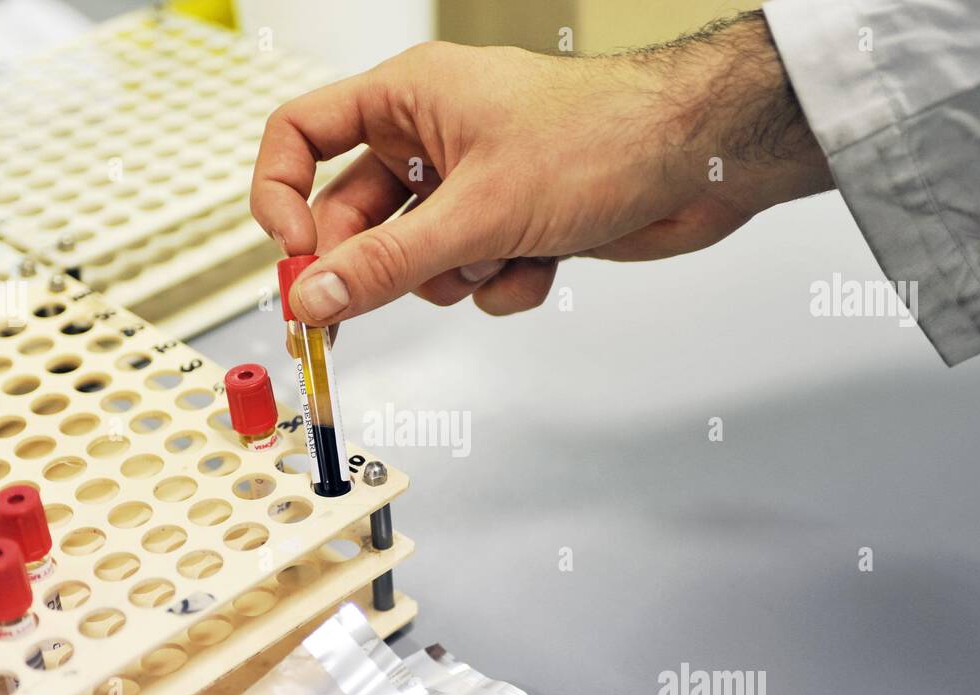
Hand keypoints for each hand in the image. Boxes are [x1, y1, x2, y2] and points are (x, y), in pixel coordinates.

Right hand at [251, 12, 832, 324]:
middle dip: (374, 266)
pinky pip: (471, 274)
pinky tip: (541, 261)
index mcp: (407, 100)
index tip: (290, 256)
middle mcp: (432, 139)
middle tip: (358, 309)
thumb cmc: (603, 136)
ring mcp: (472, 184)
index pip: (301, 135)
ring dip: (452, 276)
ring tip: (497, 255)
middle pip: (356, 217)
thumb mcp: (476, 211)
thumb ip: (385, 264)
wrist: (700, 160)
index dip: (280, 196)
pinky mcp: (510, 225)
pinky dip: (501, 282)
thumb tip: (314, 296)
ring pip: (416, 258)